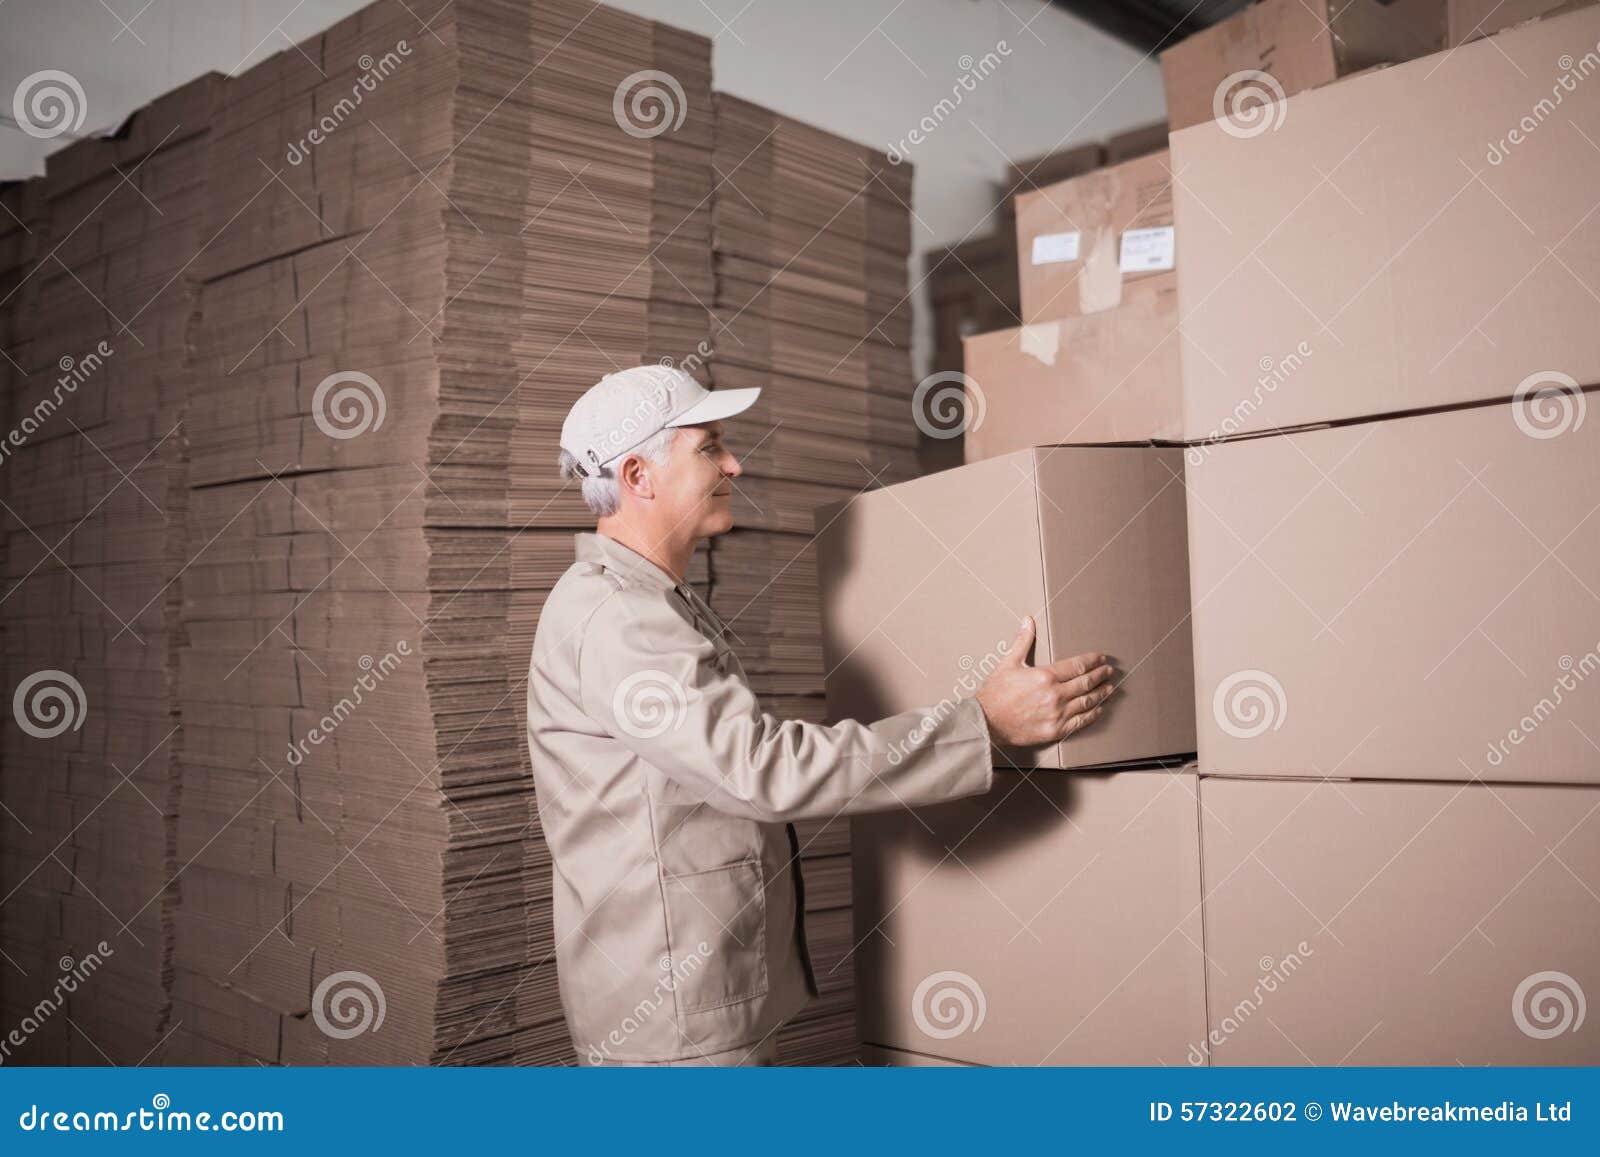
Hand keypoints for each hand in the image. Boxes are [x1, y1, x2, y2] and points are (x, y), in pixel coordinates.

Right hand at [975, 616, 1116, 746]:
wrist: (985, 722)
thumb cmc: (995, 694)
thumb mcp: (1008, 663)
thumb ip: (1022, 641)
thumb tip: (1028, 621)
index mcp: (1045, 676)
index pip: (1077, 665)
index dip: (1092, 660)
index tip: (1100, 658)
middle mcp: (1055, 695)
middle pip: (1086, 682)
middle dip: (1101, 675)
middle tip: (1108, 671)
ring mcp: (1057, 714)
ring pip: (1087, 702)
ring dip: (1101, 693)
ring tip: (1109, 688)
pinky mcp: (1056, 730)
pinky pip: (1081, 721)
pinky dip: (1093, 714)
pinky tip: (1098, 709)